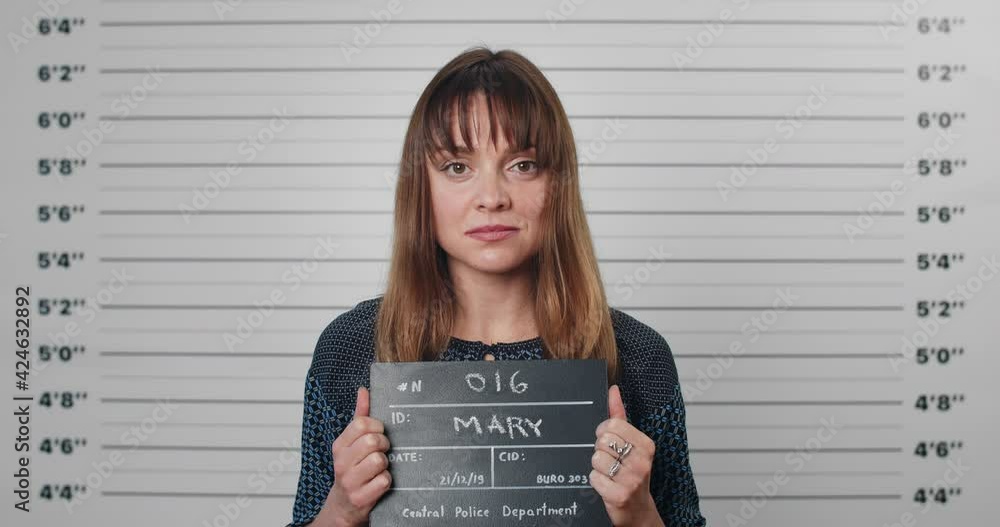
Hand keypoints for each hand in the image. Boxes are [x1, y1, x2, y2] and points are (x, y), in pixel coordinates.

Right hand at [323, 386, 391, 526]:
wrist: (343, 506)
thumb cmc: (352, 469)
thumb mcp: (351, 443)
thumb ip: (359, 416)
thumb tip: (364, 390)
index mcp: (339, 445)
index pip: (361, 423)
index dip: (376, 426)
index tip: (378, 433)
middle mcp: (341, 463)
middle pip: (372, 441)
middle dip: (383, 444)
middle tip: (382, 450)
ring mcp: (349, 481)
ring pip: (379, 460)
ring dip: (385, 464)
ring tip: (379, 468)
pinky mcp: (360, 498)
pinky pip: (384, 481)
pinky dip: (386, 481)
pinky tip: (379, 483)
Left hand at [590, 385, 662, 526]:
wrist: (637, 510)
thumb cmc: (632, 473)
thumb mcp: (631, 443)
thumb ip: (620, 415)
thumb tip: (613, 390)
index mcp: (646, 445)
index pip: (612, 424)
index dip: (604, 432)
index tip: (610, 442)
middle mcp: (642, 462)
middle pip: (602, 441)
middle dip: (600, 450)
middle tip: (611, 460)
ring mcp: (632, 480)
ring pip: (596, 458)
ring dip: (598, 467)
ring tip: (610, 474)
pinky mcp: (619, 495)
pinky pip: (593, 477)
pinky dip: (596, 481)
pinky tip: (607, 485)